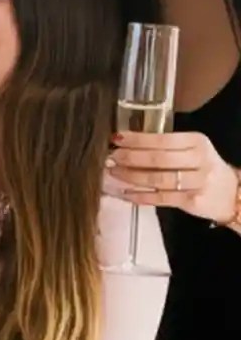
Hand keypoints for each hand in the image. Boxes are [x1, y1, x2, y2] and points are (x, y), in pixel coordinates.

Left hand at [109, 131, 238, 222]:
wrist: (231, 193)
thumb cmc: (202, 166)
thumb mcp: (191, 149)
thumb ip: (165, 145)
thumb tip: (125, 142)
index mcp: (197, 142)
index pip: (162, 139)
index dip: (137, 139)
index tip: (116, 138)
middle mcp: (199, 160)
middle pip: (158, 159)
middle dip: (130, 158)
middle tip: (111, 156)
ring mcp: (198, 182)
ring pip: (158, 180)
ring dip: (131, 176)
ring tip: (114, 172)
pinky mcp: (193, 201)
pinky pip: (161, 198)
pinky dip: (141, 196)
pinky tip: (126, 193)